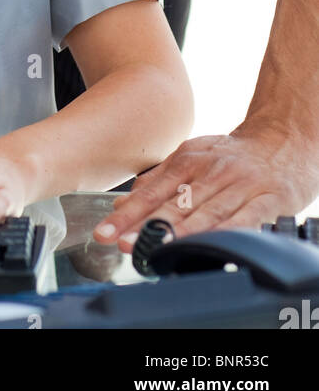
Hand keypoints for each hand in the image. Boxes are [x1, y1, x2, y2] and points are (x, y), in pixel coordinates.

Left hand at [92, 122, 318, 250]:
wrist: (283, 140)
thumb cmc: (232, 156)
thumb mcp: (193, 155)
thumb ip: (160, 179)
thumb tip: (124, 204)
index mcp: (188, 159)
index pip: (152, 191)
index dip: (128, 213)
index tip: (107, 232)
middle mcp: (212, 170)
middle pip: (176, 203)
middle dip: (147, 226)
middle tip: (123, 244)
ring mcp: (241, 184)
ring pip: (207, 213)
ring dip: (180, 234)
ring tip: (157, 250)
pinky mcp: (269, 199)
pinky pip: (245, 219)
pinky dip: (224, 234)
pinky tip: (208, 246)